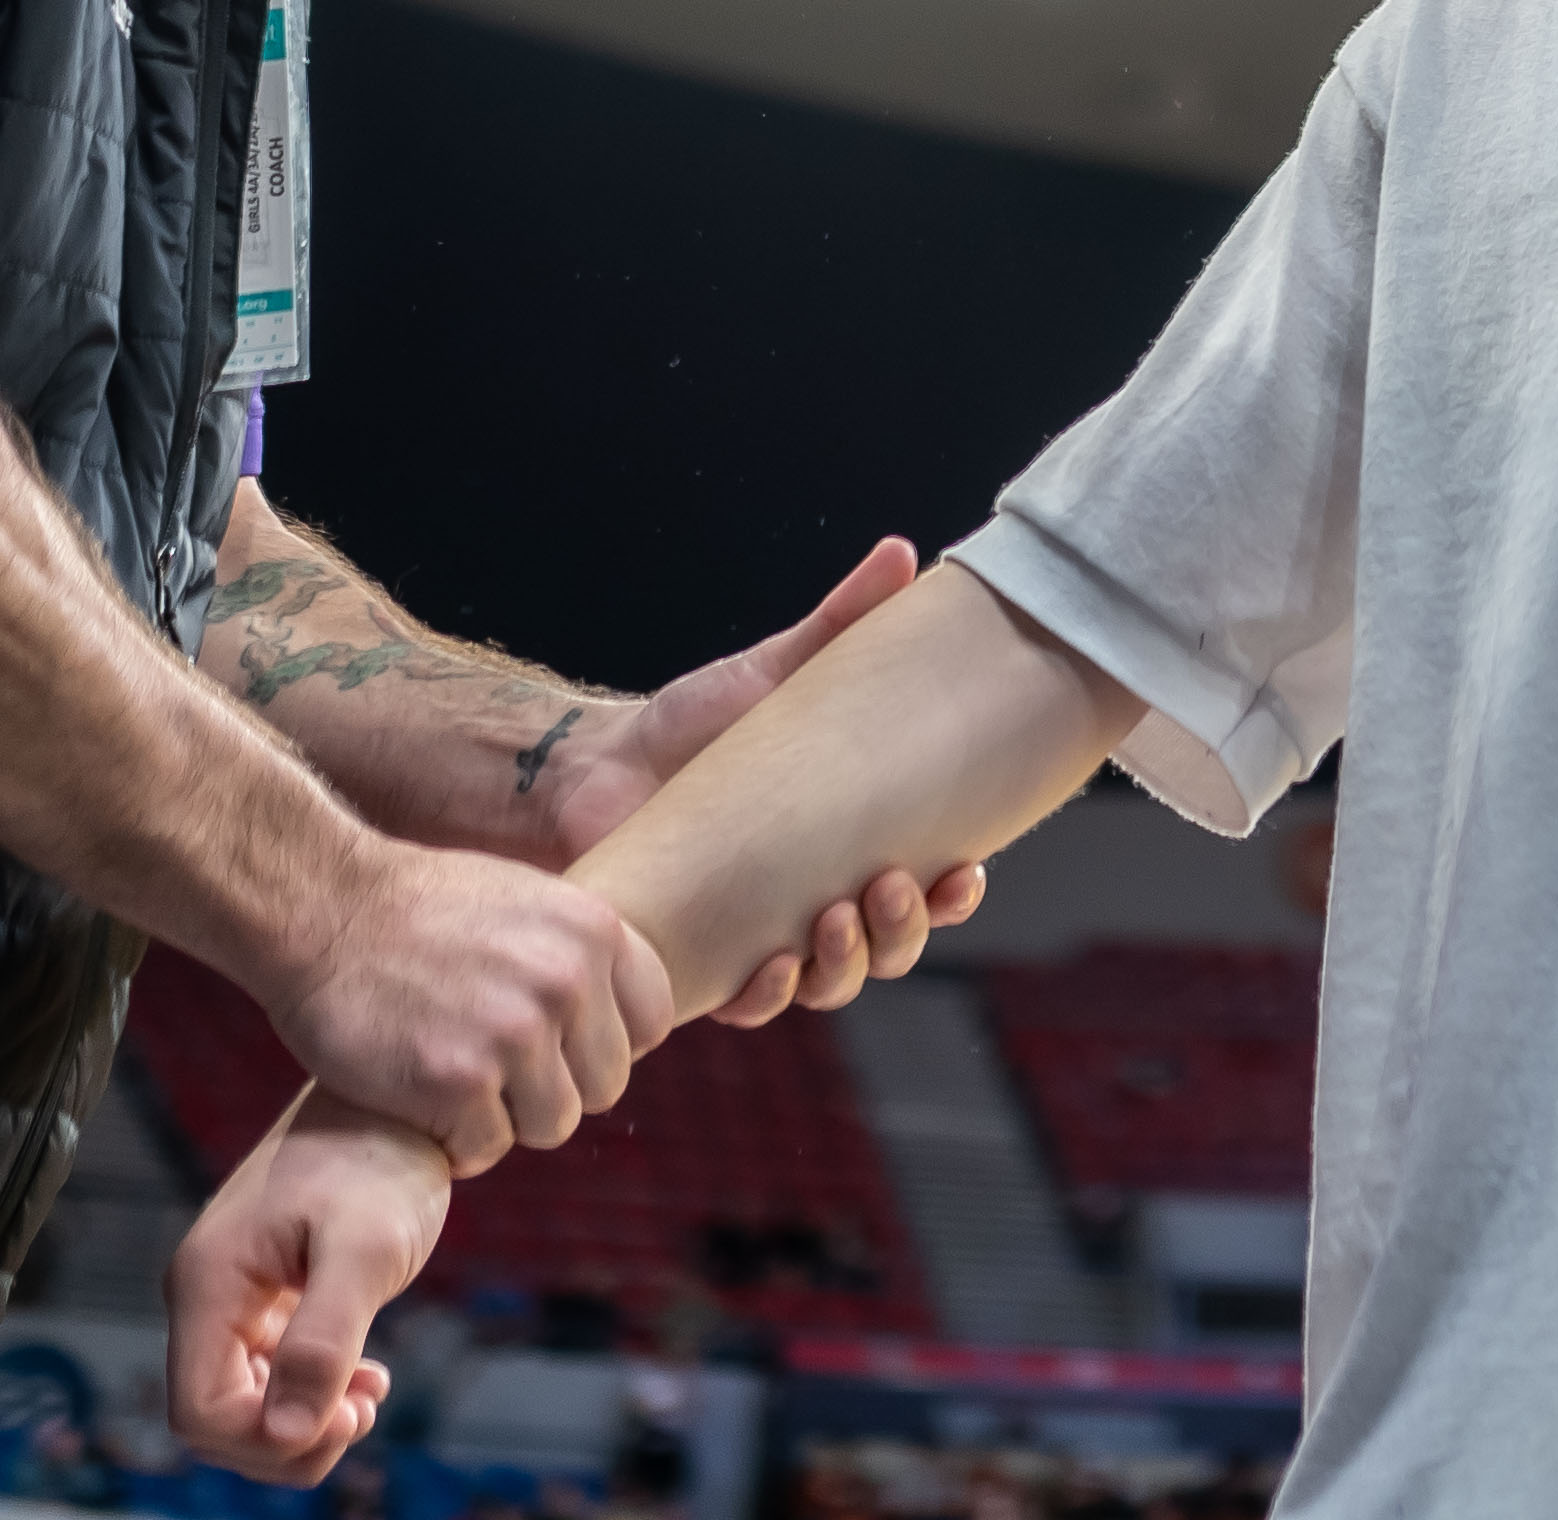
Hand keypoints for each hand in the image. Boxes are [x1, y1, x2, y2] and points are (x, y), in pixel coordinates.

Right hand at [169, 1088, 447, 1483]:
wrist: (397, 1098)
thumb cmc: (381, 1156)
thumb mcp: (366, 1251)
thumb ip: (323, 1343)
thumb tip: (288, 1435)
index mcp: (209, 1283)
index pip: (200, 1413)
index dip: (267, 1440)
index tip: (345, 1418)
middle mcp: (206, 1293)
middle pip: (216, 1418)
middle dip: (287, 1440)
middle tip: (361, 1415)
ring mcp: (234, 1294)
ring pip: (244, 1400)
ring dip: (303, 1420)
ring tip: (368, 1399)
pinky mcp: (267, 1291)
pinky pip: (270, 1370)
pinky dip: (314, 1391)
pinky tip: (366, 1381)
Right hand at [265, 846, 670, 1172]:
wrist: (324, 906)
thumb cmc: (423, 912)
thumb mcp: (530, 904)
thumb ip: (583, 959)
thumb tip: (633, 1028)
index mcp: (596, 932)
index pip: (652, 1026)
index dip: (600, 1043)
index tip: (553, 1039)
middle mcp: (568, 981)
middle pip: (605, 1087)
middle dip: (552, 1085)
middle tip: (490, 1060)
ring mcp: (515, 1034)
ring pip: (552, 1126)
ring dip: (503, 1116)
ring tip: (452, 1071)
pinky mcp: (459, 1084)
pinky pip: (486, 1149)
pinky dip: (451, 1137)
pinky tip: (417, 1091)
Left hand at [535, 537, 994, 1022]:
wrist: (592, 770)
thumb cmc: (688, 724)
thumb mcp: (771, 673)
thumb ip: (840, 622)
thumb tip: (902, 555)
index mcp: (850, 842)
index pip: (929, 885)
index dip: (958, 893)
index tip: (966, 870)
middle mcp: (816, 902)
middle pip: (892, 947)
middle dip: (906, 930)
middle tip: (892, 887)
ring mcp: (763, 938)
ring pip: (832, 983)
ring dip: (848, 965)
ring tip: (836, 918)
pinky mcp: (702, 963)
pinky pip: (749, 1003)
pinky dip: (769, 993)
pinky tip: (773, 964)